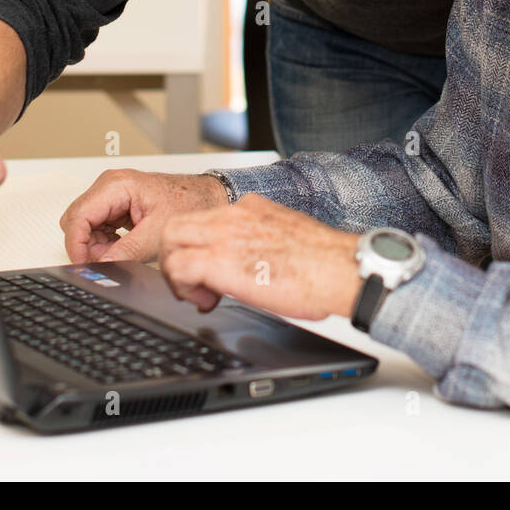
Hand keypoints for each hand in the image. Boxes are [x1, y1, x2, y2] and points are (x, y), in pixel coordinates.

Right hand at [60, 168, 226, 262]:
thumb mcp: (156, 233)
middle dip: (87, 246)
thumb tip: (101, 266)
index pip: (77, 217)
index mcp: (117, 185)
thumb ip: (126, 252)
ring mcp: (112, 194)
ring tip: (124, 251)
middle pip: (77, 221)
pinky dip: (106, 242)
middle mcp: (109, 185)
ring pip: (85, 226)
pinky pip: (97, 227)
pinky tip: (124, 246)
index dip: (76, 245)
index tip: (83, 265)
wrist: (205, 197)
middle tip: (108, 259)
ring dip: (97, 245)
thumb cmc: (188, 203)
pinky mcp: (116, 205)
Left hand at [158, 193, 361, 318]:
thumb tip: (253, 260)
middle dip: (176, 256)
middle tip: (193, 284)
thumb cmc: (324, 263)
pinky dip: (181, 286)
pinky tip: (204, 301)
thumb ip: (261, 239)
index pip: (202, 219)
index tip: (209, 272)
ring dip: (176, 271)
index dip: (197, 247)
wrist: (339, 268)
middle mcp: (234, 214)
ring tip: (198, 294)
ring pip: (170, 241)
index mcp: (251, 208)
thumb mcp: (285, 237)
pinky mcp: (220, 259)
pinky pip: (177, 266)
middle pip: (178, 225)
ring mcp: (225, 233)